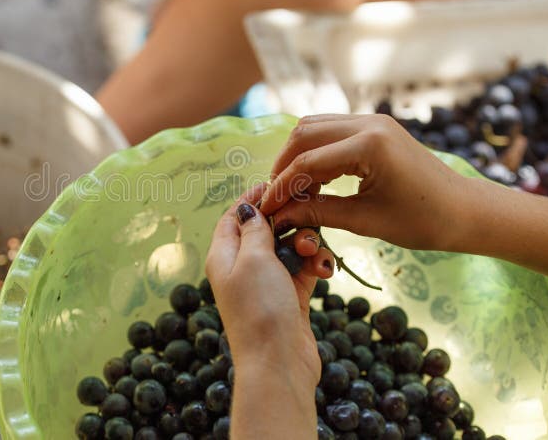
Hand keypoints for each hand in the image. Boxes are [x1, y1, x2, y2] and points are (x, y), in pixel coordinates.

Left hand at [205, 183, 332, 385]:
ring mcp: (267, 284)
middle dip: (288, 221)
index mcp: (223, 256)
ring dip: (305, 243)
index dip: (252, 199)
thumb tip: (248, 209)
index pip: (233, 217)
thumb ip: (254, 230)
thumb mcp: (253, 259)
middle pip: (265, 230)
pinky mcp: (289, 297)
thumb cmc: (259, 309)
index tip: (276, 185)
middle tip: (304, 217)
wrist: (278, 363)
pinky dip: (314, 265)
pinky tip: (323, 269)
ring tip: (311, 251)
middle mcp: (242, 268)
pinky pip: (304, 269)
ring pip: (289, 248)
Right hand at [258, 114, 472, 250]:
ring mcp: (373, 121)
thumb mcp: (366, 221)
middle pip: (303, 134)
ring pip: (314, 126)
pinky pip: (331, 130)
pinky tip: (313, 179)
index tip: (267, 210)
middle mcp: (369, 123)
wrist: (466, 211)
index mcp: (369, 145)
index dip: (281, 187)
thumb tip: (280, 216)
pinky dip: (314, 151)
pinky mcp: (375, 127)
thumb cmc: (424, 221)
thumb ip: (318, 213)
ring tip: (291, 189)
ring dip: (296, 155)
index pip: (307, 162)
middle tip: (274, 197)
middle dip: (283, 166)